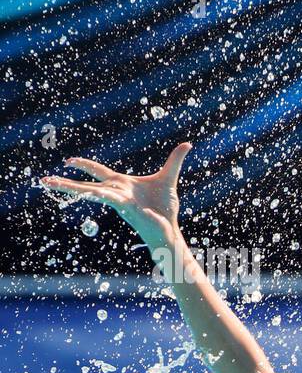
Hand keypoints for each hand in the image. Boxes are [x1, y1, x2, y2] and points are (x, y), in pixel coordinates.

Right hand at [40, 143, 190, 247]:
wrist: (169, 228)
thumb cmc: (166, 207)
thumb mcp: (169, 178)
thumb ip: (175, 160)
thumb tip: (187, 144)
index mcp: (121, 184)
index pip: (98, 171)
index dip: (84, 165)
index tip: (69, 160)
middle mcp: (115, 191)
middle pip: (86, 183)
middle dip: (66, 182)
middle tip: (44, 179)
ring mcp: (117, 200)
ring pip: (90, 191)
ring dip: (69, 188)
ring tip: (48, 183)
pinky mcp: (124, 207)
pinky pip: (107, 197)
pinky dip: (98, 193)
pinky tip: (85, 190)